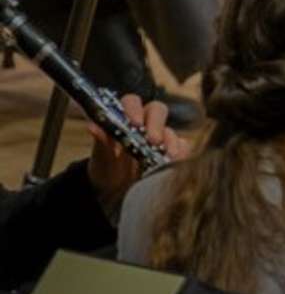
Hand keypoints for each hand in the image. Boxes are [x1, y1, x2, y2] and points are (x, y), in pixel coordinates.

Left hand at [87, 93, 181, 216]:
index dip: (135, 108)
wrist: (115, 191)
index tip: (135, 123)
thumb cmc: (106, 168)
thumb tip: (93, 126)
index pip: (132, 102)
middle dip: (157, 124)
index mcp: (125, 118)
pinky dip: (180, 152)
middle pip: (157, 110)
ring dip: (170, 140)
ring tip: (166, 155)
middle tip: (153, 140)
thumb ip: (101, 141)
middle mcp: (145, 123)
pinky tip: (174, 160)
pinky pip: (182, 146)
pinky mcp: (172, 150)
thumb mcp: (102, 156)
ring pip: (170, 129)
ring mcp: (161, 137)